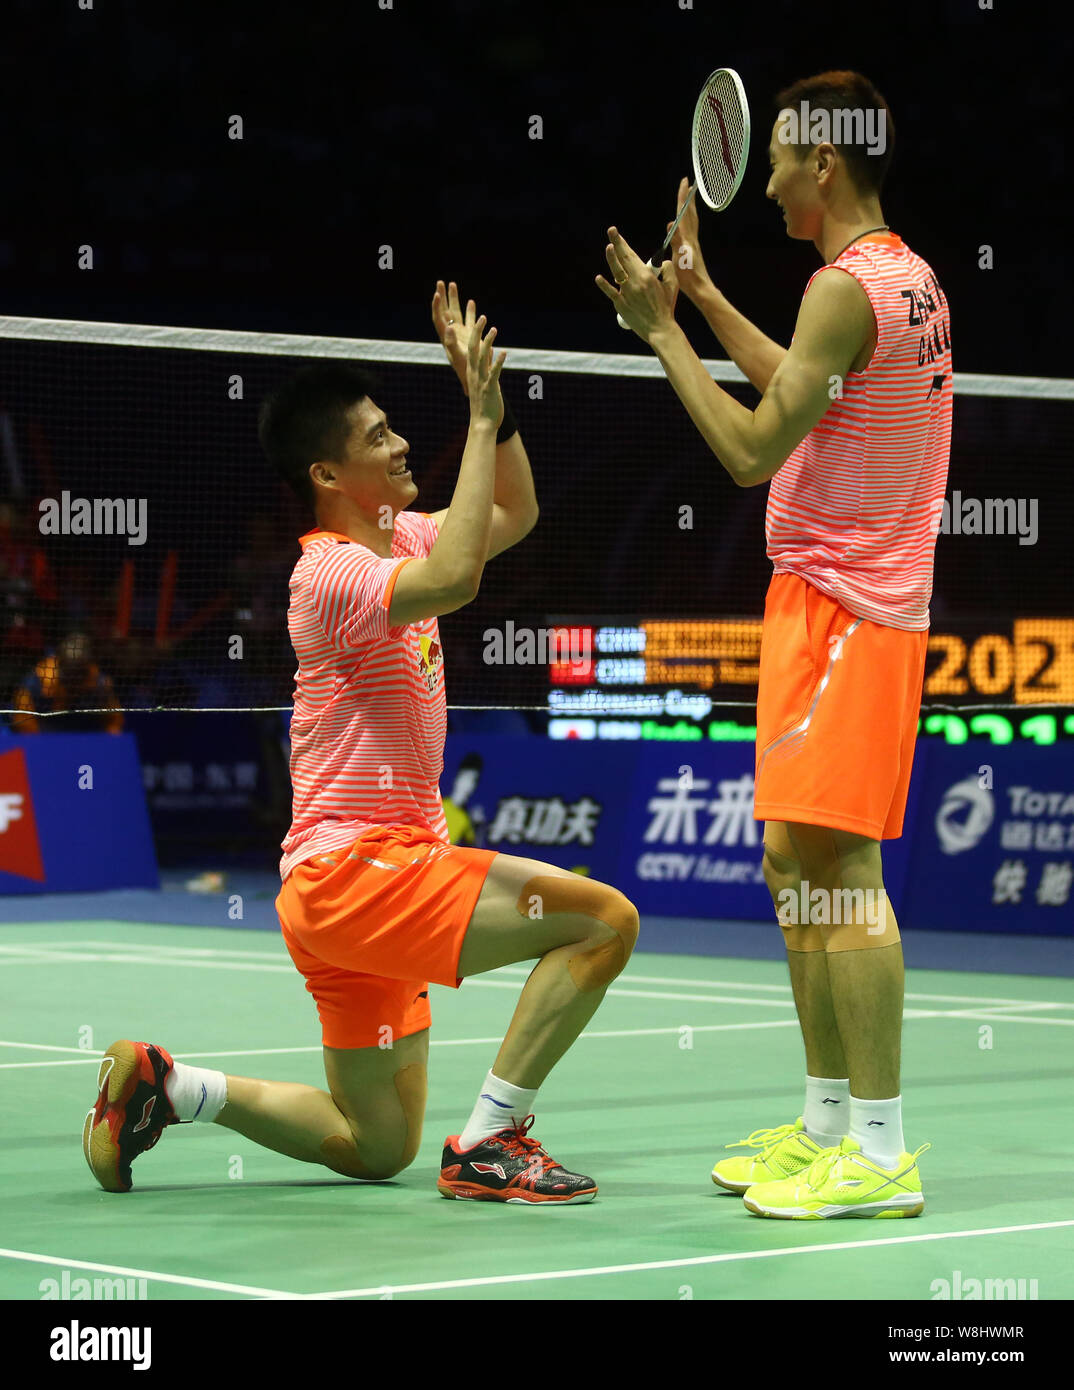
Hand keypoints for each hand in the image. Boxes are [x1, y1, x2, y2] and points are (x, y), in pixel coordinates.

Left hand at [432, 280, 477, 394]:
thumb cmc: (464, 370)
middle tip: (440, 282)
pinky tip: (471, 302)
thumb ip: (451, 342)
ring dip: (454, 299)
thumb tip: (447, 327)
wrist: (473, 378)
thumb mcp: (457, 356)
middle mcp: (451, 333)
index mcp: (446, 337)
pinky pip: (468, 320)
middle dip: (443, 297)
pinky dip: (469, 311)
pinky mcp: (470, 336)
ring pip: (456, 312)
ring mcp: (460, 333)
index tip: (437, 293)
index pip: (438, 318)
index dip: (437, 306)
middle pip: (444, 311)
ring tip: (452, 284)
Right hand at [466, 315, 506, 428]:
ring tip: (494, 329)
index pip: (471, 348)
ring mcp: (481, 380)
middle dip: (477, 331)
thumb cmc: (484, 404)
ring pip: (483, 357)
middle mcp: (474, 373)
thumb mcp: (484, 381)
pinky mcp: (490, 388)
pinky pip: (494, 372)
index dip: (474, 334)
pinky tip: (504, 351)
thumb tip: (493, 352)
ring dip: (488, 342)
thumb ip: (488, 366)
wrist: (482, 424)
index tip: (479, 320)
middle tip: (482, 316)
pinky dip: (499, 362)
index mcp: (471, 372)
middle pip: (473, 348)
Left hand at [595, 227, 676, 341]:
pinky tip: (599, 278)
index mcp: (646, 276)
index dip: (622, 242)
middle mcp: (634, 283)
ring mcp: (626, 294)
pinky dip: (604, 285)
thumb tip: (661, 261)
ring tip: (609, 247)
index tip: (616, 232)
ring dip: (611, 259)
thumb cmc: (667, 307)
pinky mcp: (621, 305)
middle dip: (616, 243)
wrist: (660, 329)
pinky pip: (611, 292)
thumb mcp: (673, 286)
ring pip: (616, 272)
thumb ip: (667, 270)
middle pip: (622, 259)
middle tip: (611, 231)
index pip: (631, 255)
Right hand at [669, 176, 713, 302]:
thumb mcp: (679, 258)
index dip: (683, 197)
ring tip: (688, 199)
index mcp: (687, 237)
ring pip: (691, 220)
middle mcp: (691, 237)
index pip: (683, 212)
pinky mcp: (692, 250)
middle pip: (690, 213)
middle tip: (688, 184)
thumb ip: (675, 240)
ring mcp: (693, 243)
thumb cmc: (689, 276)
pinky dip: (688, 221)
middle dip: (687, 198)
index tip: (684, 181)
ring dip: (689, 208)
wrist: (701, 289)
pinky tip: (685, 225)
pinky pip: (690, 229)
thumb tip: (671, 222)